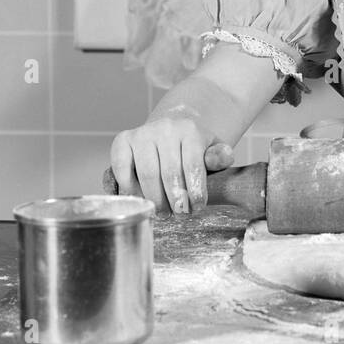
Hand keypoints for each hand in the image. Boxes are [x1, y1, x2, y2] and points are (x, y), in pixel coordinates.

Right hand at [109, 118, 235, 215]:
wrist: (170, 131)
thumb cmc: (193, 148)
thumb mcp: (213, 150)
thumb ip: (220, 156)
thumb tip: (220, 158)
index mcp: (190, 130)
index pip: (193, 165)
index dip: (195, 191)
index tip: (197, 209)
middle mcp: (164, 128)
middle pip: (170, 173)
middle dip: (176, 200)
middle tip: (179, 215)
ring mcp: (142, 133)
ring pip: (147, 174)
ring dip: (155, 199)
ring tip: (164, 212)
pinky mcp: (122, 140)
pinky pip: (122, 169)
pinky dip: (131, 189)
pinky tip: (143, 199)